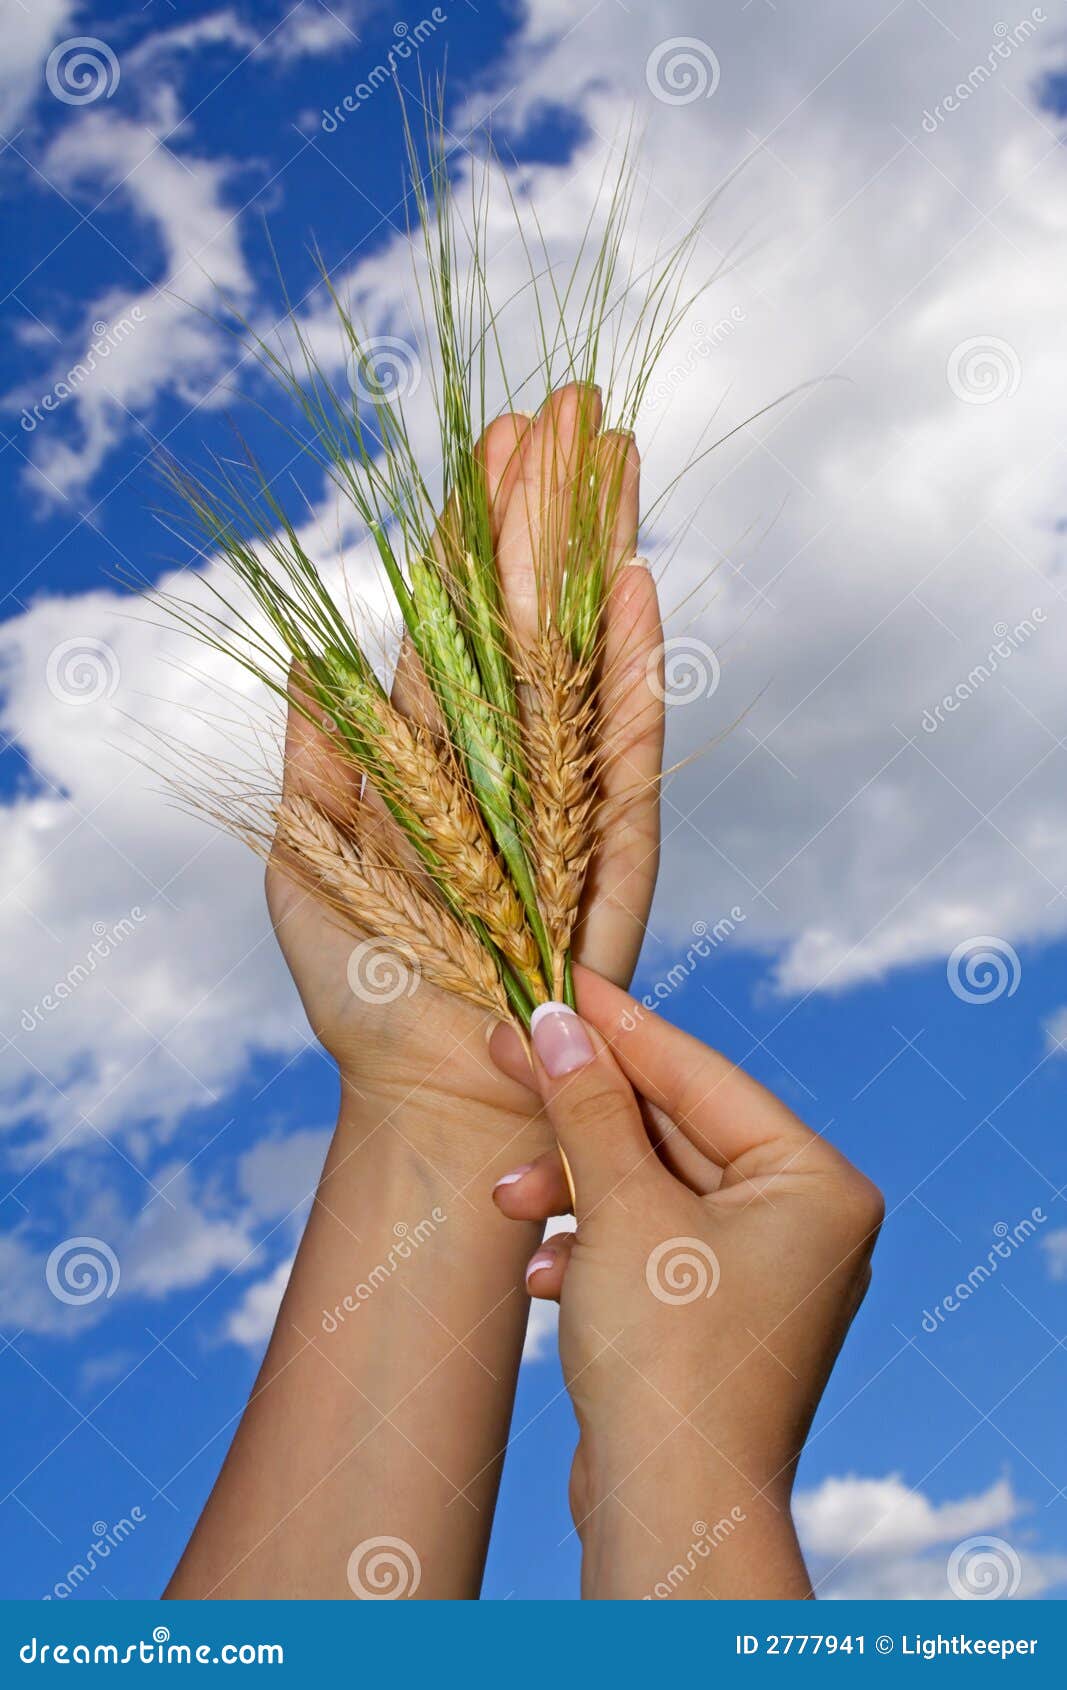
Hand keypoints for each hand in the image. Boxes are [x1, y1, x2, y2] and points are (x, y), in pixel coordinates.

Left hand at [266, 386, 661, 1163]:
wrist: (426, 1088)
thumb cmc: (359, 985)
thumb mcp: (303, 859)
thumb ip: (312, 754)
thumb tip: (312, 647)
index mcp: (436, 751)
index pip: (457, 616)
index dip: (472, 528)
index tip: (495, 435)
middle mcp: (508, 755)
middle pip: (527, 609)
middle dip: (543, 506)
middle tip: (565, 402)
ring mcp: (564, 793)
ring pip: (581, 653)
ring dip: (594, 556)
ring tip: (612, 454)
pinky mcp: (611, 850)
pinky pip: (623, 750)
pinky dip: (629, 672)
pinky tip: (635, 586)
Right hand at [489, 972, 883, 1598]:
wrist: (670, 1517)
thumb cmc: (667, 1360)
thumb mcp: (621, 1210)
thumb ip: (589, 1106)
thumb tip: (555, 1023)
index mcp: (816, 1183)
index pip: (703, 1075)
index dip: (621, 1028)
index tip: (559, 985)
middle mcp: (804, 1222)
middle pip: (673, 1130)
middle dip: (581, 1116)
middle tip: (506, 1056)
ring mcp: (762, 1274)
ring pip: (650, 1190)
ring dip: (573, 1188)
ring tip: (508, 1196)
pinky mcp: (714, 1317)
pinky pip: (646, 1245)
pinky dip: (590, 1247)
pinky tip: (543, 1272)